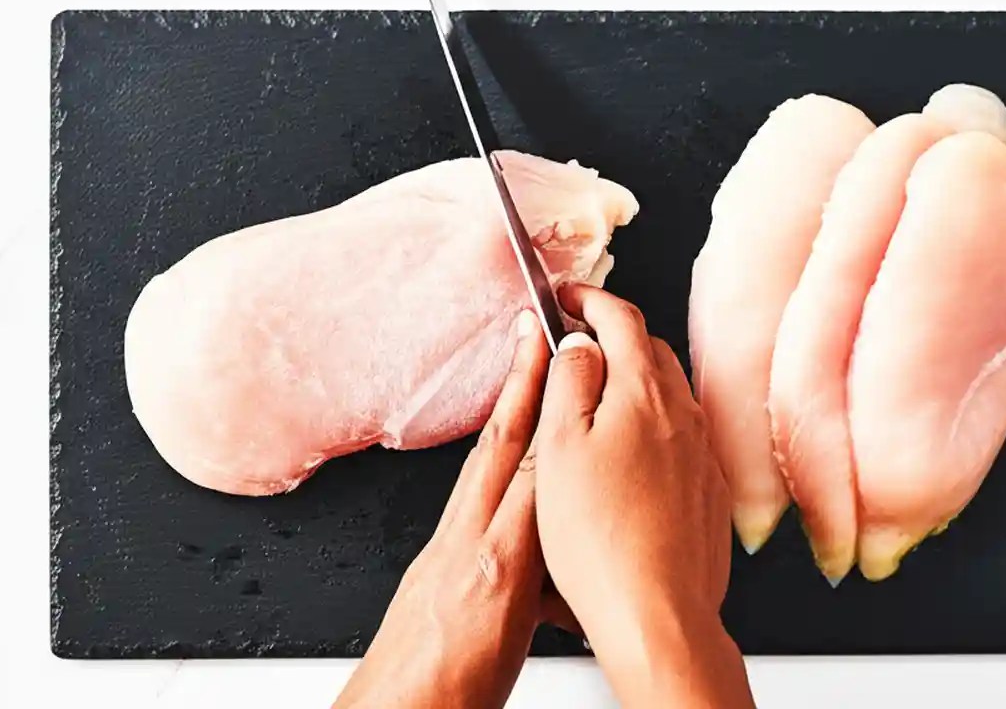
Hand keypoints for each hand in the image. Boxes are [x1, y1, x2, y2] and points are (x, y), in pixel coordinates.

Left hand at [334, 310, 568, 708]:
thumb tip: (552, 489)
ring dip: (508, 423)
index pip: (527, 458)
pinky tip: (513, 482)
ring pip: (485, 474)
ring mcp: (449, 554)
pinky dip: (498, 477)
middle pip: (498, 450)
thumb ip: (529, 550)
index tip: (561, 348)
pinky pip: (475, 506)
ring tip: (525, 387)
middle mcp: (464, 540)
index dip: (545, 401)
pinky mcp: (445, 576)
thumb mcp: (507, 613)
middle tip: (532, 332)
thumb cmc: (450, 684)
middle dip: (520, 387)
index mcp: (490, 549)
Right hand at [534, 285, 753, 707]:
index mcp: (644, 393)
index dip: (589, 298)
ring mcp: (702, 454)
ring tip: (595, 399)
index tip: (565, 297)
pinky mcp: (709, 491)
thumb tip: (580, 342)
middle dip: (613, 336)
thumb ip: (570, 380)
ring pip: (668, 395)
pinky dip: (652, 426)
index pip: (621, 318)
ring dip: (634, 381)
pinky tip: (627, 458)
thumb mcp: (559, 446)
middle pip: (650, 351)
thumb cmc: (600, 538)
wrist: (658, 613)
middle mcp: (684, 415)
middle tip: (575, 343)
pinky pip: (681, 437)